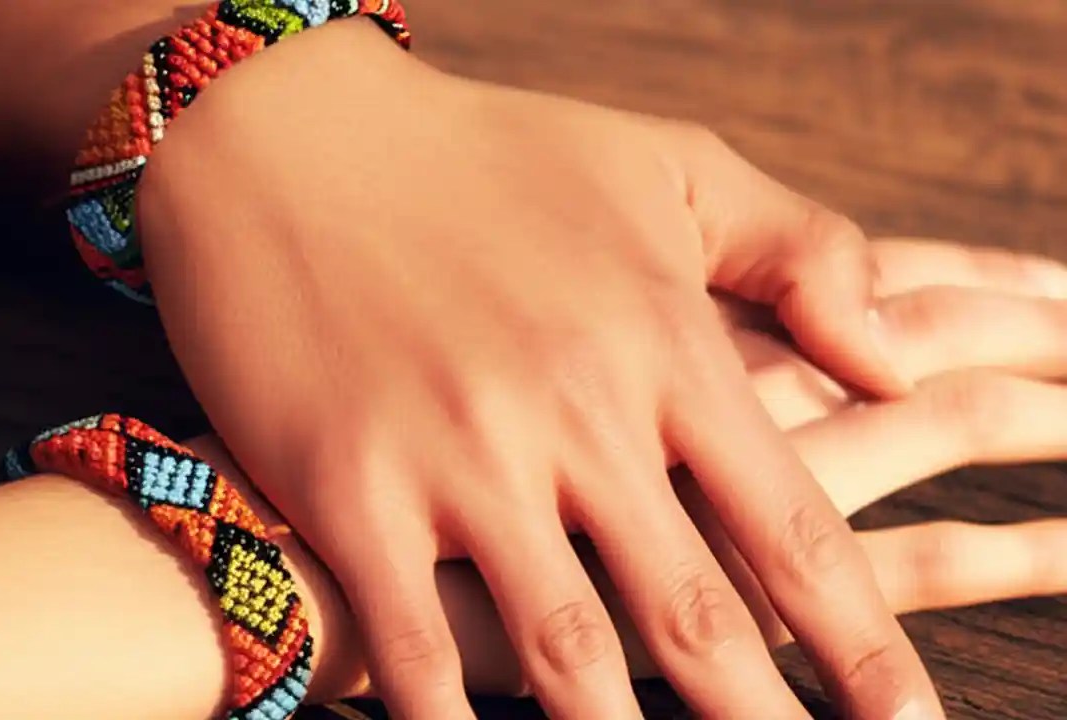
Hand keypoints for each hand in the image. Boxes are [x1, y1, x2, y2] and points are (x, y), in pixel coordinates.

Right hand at [182, 238, 1066, 701]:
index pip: (788, 523)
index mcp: (660, 338)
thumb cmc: (482, 153)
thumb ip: (801, 252)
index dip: (859, 641)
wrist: (283, 137)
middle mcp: (574, 410)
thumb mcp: (663, 166)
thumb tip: (895, 366)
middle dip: (760, 719)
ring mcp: (458, 455)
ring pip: (567, 649)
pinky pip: (416, 646)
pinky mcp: (351, 486)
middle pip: (693, 611)